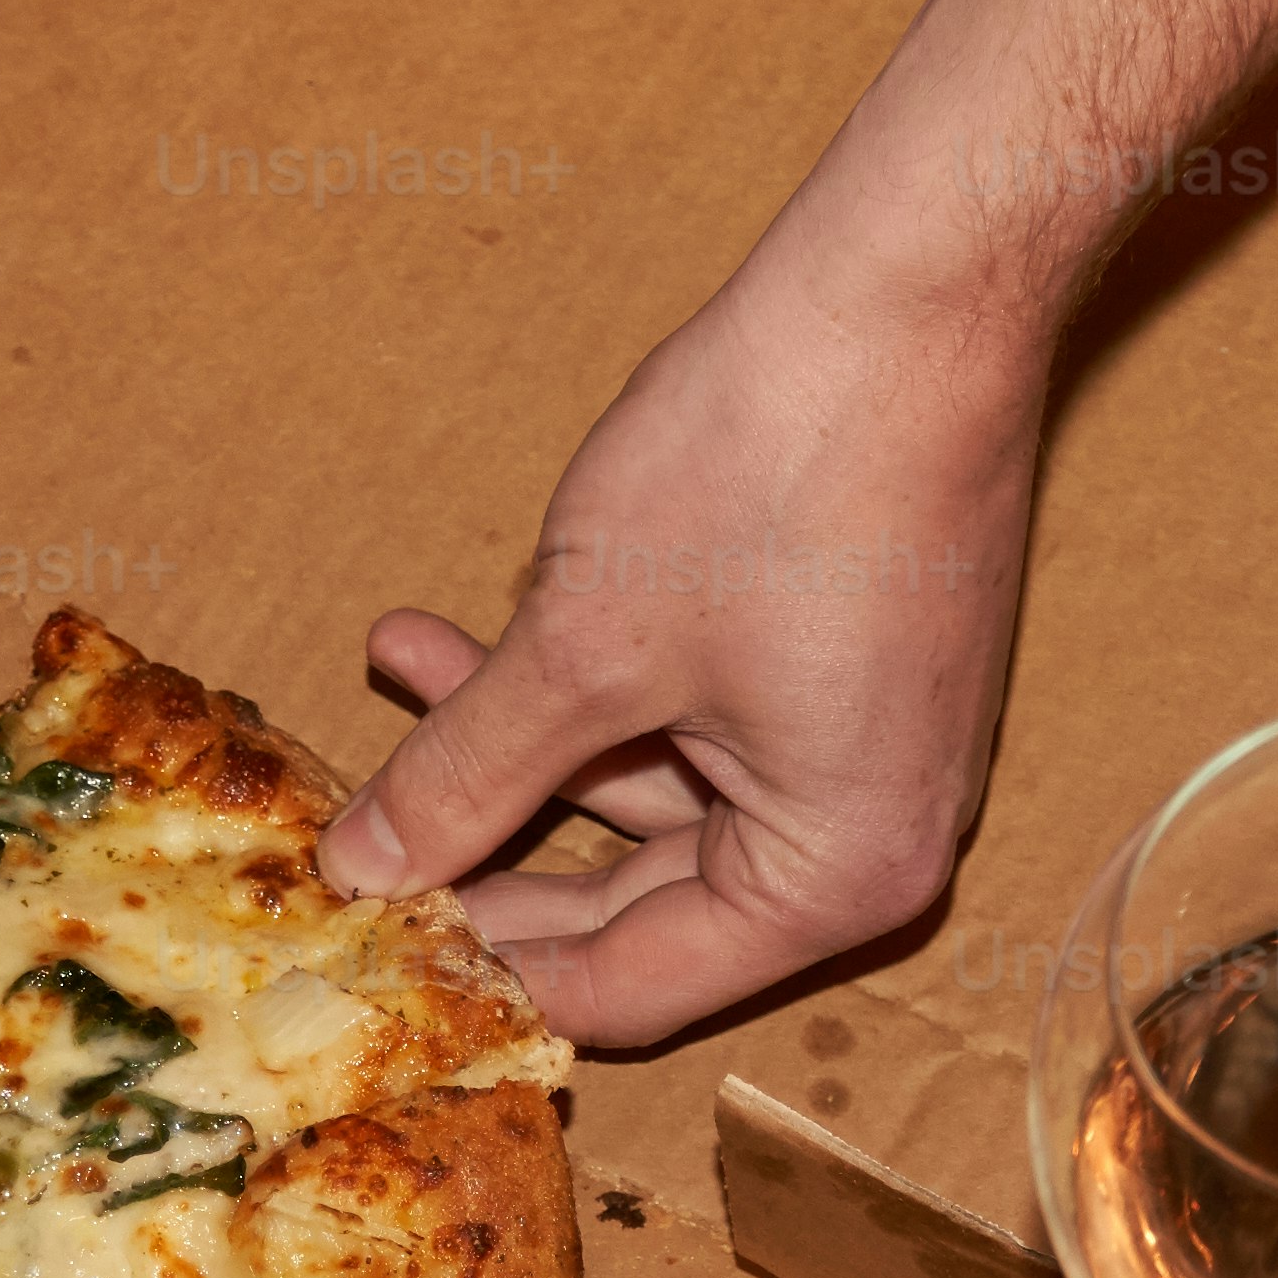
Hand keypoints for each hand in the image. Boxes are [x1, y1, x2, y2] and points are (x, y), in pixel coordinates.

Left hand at [318, 255, 1052, 1049]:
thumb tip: (368, 870)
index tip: (370, 944)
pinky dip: (587, 683)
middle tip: (365, 833)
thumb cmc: (780, 467)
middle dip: (490, 849)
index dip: (487, 969)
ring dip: (519, 739)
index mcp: (838, 879)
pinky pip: (688, 719)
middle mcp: (868, 843)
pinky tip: (467, 635)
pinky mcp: (838, 672)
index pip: (629, 988)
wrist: (912, 289)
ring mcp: (859, 754)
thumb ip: (469, 776)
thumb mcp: (586, 644)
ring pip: (646, 793)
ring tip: (398, 667)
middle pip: (638, 905)